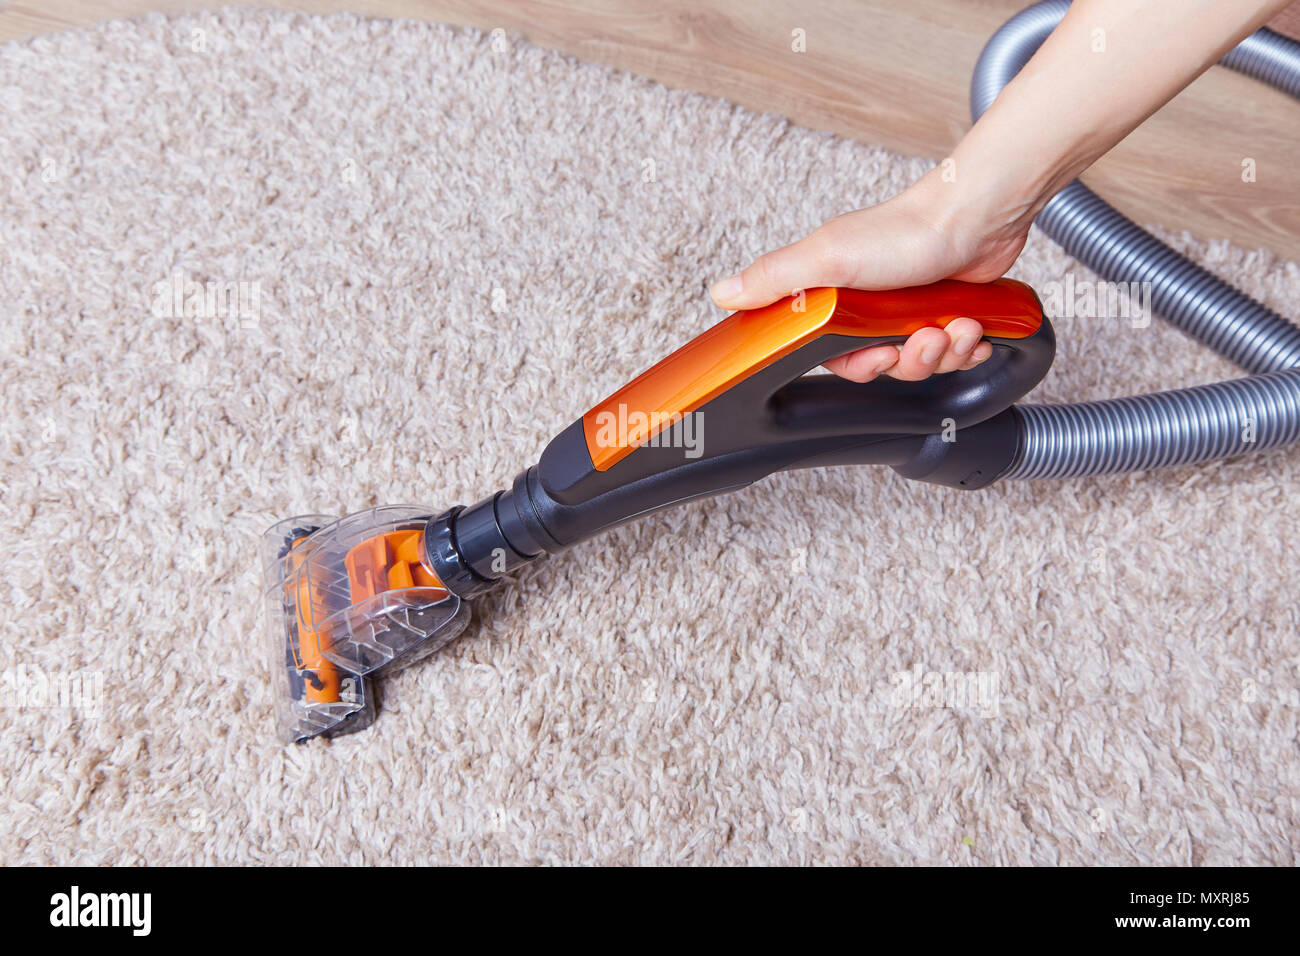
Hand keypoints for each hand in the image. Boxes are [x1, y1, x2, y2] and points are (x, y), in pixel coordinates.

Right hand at [709, 175, 1029, 381]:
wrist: (977, 214)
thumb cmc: (906, 230)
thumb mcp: (827, 257)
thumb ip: (774, 278)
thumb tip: (722, 293)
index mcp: (835, 295)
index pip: (835, 356)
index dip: (861, 366)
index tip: (879, 354)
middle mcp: (871, 305)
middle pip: (883, 365)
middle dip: (910, 359)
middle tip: (924, 336)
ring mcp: (910, 308)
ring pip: (922, 363)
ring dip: (943, 351)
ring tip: (953, 325)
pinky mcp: (946, 311)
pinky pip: (956, 353)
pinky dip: (968, 346)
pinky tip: (971, 324)